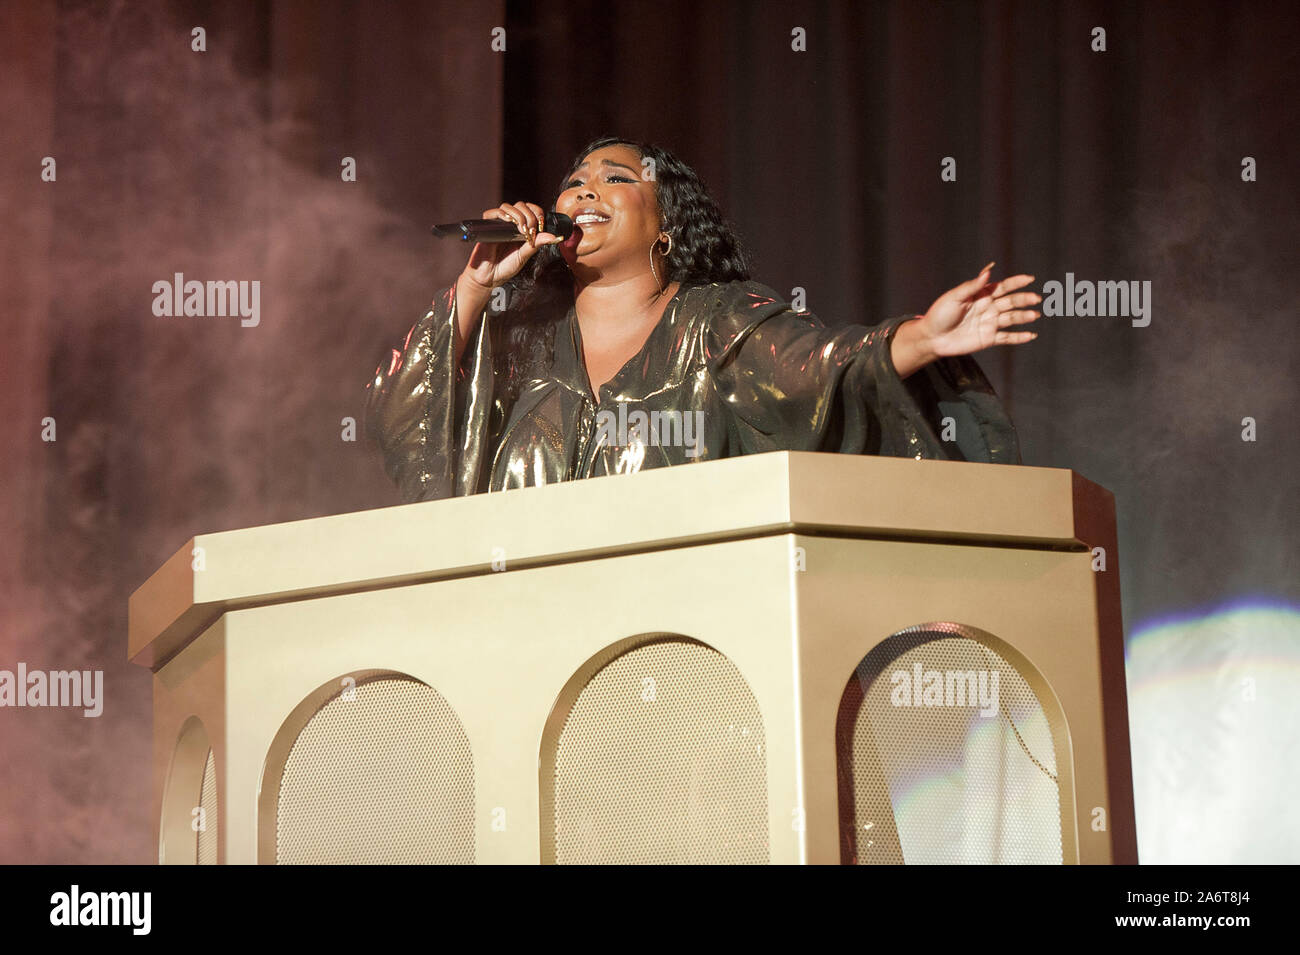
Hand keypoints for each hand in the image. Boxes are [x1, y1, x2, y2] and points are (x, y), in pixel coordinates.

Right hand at [459, 201, 563, 293]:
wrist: (489, 277)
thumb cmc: (506, 267)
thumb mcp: (524, 256)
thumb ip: (536, 244)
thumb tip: (553, 236)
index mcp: (521, 229)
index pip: (531, 210)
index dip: (537, 213)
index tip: (540, 226)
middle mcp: (510, 224)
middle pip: (521, 206)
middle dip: (529, 216)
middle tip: (530, 231)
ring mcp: (499, 225)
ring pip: (508, 207)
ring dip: (517, 215)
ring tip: (520, 230)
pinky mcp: (487, 227)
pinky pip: (491, 213)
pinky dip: (500, 214)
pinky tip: (507, 222)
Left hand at [917, 262, 1040, 358]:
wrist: (931, 338)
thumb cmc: (939, 314)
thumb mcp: (954, 297)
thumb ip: (971, 286)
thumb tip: (988, 271)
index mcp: (981, 295)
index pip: (1003, 286)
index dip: (1016, 282)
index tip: (1029, 278)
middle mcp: (989, 308)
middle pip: (1011, 302)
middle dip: (1024, 299)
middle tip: (1036, 299)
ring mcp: (990, 323)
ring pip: (1011, 319)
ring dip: (1024, 316)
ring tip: (1034, 315)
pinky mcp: (988, 339)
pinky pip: (1007, 338)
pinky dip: (1019, 338)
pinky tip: (1031, 335)